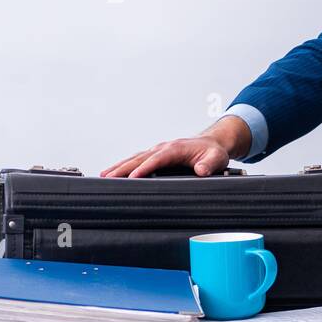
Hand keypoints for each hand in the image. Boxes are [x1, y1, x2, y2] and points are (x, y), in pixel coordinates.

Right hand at [101, 136, 229, 177]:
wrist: (211, 143)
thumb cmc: (213, 152)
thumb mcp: (216, 158)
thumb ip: (209, 164)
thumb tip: (201, 171)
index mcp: (176, 148)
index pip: (157, 159)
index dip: (145, 168)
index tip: (133, 177)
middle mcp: (163, 148)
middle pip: (140, 158)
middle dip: (124, 167)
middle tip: (108, 178)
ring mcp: (158, 151)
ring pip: (135, 158)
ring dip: (119, 166)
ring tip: (104, 176)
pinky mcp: (155, 156)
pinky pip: (137, 160)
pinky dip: (125, 166)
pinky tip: (114, 173)